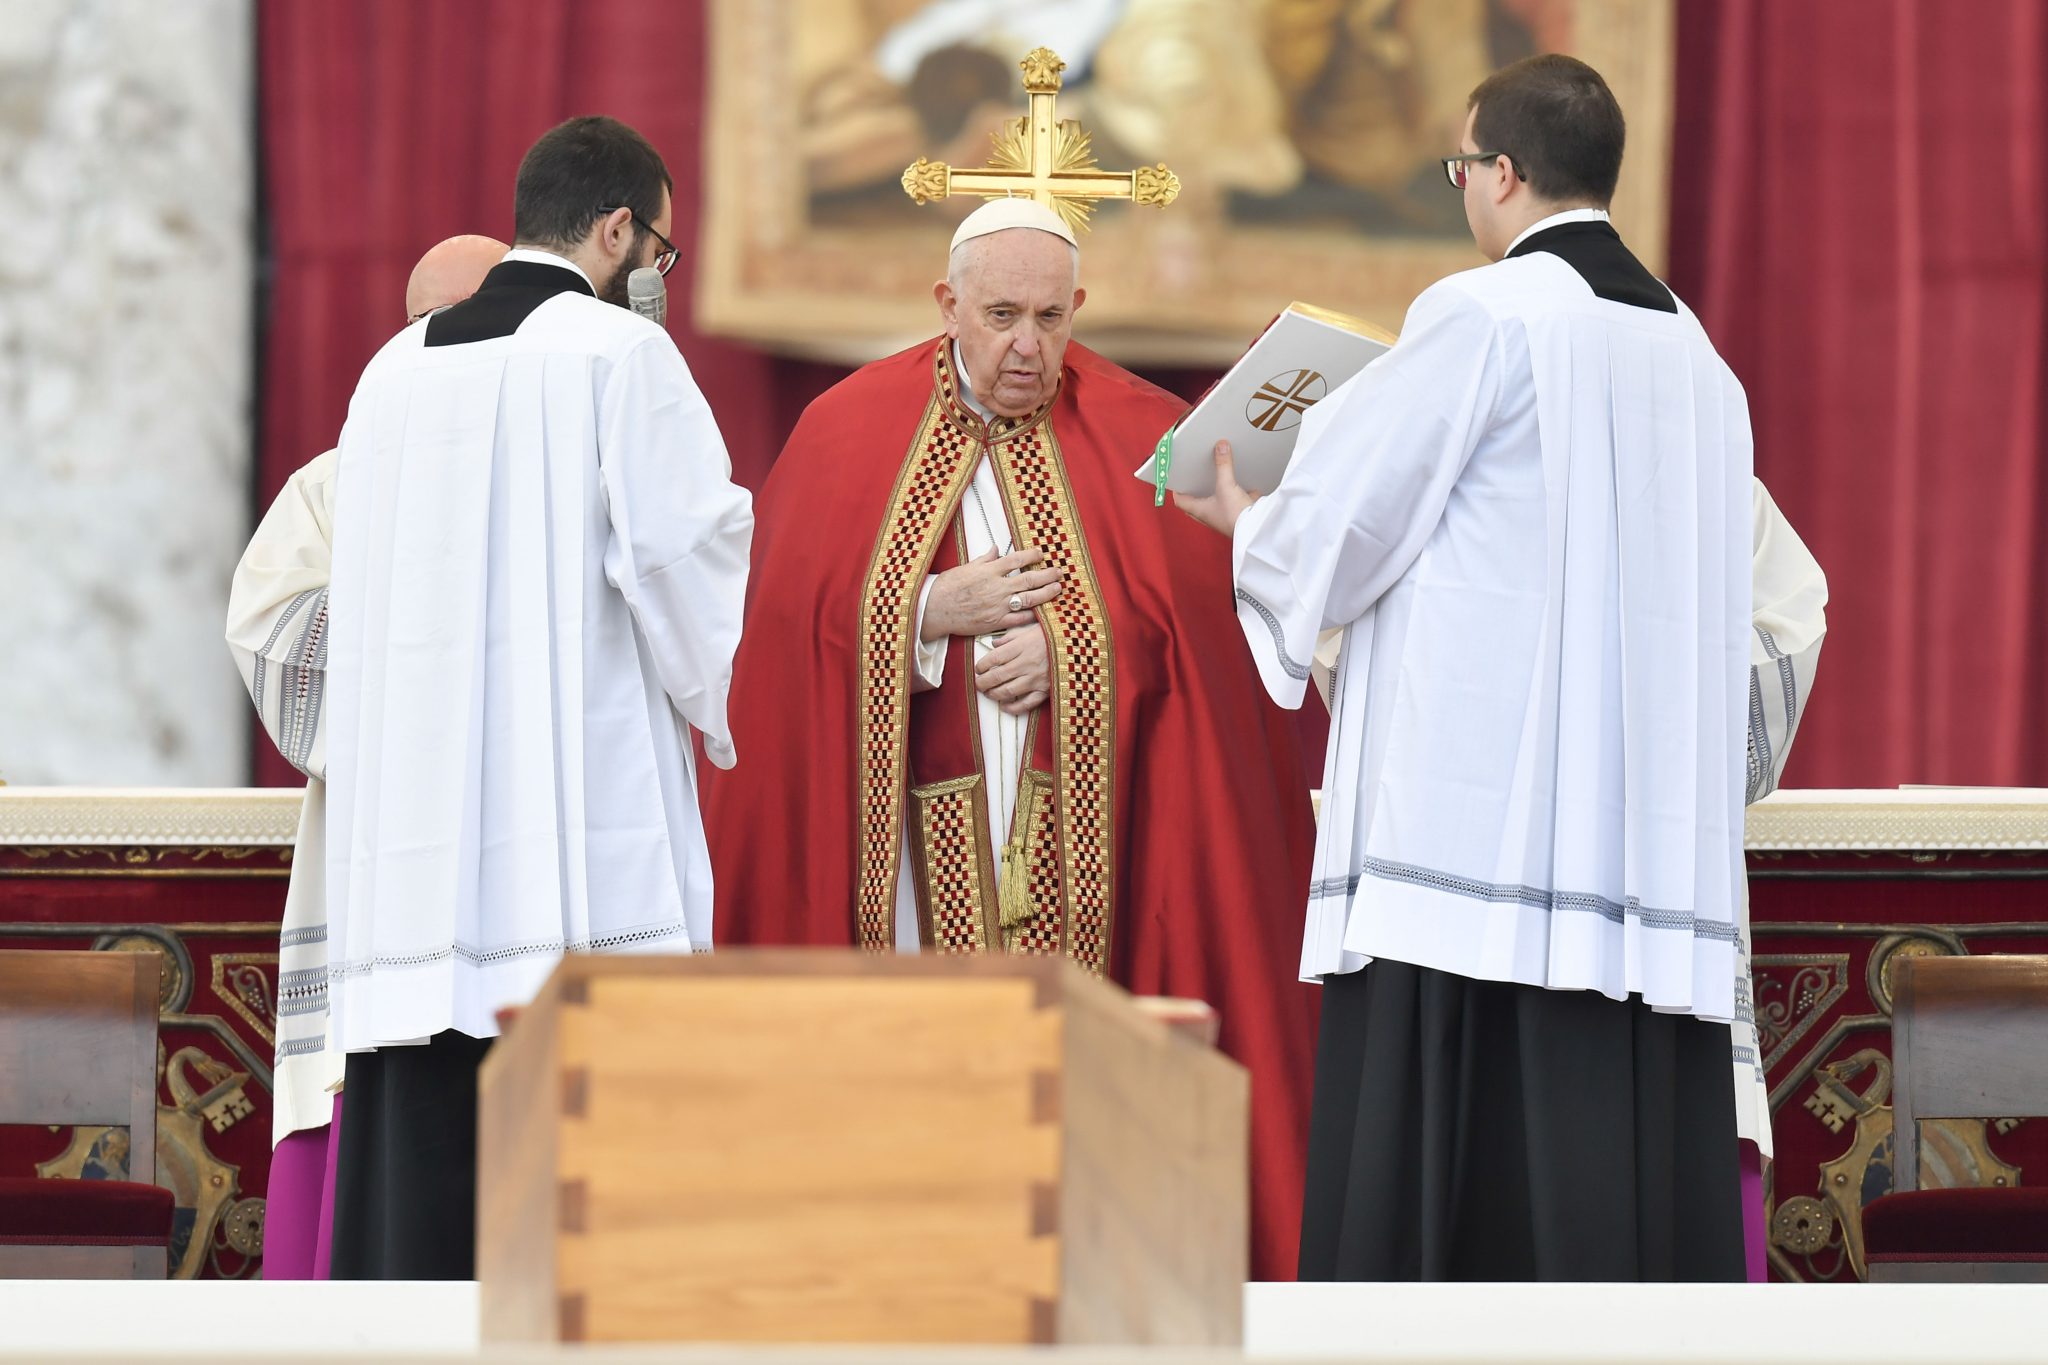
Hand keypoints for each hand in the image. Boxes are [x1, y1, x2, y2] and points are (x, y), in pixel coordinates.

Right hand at [921, 547, 1061, 641]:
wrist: (935, 609)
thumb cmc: (946, 588)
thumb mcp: (965, 567)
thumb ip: (984, 560)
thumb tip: (995, 550)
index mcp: (989, 571)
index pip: (1017, 559)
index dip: (1032, 556)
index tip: (1041, 554)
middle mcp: (996, 587)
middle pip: (1029, 579)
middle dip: (1047, 575)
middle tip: (1058, 572)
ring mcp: (998, 605)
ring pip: (1029, 599)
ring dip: (1046, 593)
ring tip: (1057, 589)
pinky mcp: (996, 621)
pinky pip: (1019, 619)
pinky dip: (1032, 615)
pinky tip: (1042, 612)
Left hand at [974, 624, 1050, 715]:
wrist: (1083, 645)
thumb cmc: (1058, 634)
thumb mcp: (1033, 627)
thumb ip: (1011, 636)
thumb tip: (994, 644)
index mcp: (1021, 646)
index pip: (993, 658)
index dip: (981, 666)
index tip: (978, 668)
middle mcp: (1025, 663)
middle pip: (995, 676)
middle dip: (982, 682)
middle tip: (978, 683)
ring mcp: (1035, 679)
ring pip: (1006, 691)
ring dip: (993, 694)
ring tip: (988, 693)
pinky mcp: (1045, 691)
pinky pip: (1025, 704)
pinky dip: (1011, 708)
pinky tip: (1004, 706)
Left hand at [1172, 440, 1261, 536]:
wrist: (1256, 531)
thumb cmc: (1236, 517)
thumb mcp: (1227, 486)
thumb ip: (1223, 465)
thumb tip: (1220, 446)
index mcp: (1200, 510)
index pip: (1181, 501)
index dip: (1177, 490)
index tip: (1178, 479)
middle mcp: (1210, 515)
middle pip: (1198, 501)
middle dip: (1197, 488)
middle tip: (1197, 474)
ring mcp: (1225, 516)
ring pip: (1217, 501)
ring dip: (1218, 490)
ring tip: (1218, 475)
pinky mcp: (1239, 516)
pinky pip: (1238, 503)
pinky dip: (1241, 493)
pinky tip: (1247, 485)